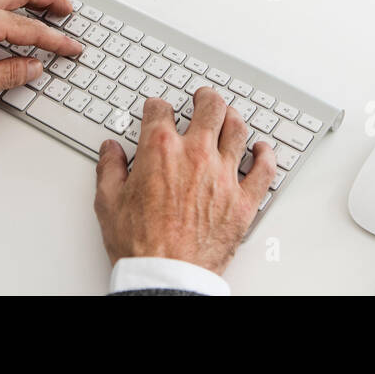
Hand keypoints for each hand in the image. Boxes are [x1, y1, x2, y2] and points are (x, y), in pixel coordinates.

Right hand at [93, 87, 275, 274]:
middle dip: (204, 97)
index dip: (156, 107)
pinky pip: (264, 170)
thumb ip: (110, 169)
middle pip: (209, 108)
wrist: (166, 276)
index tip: (156, 110)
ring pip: (238, 130)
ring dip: (233, 117)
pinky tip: (261, 150)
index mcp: (160, 151)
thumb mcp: (109, 203)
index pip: (160, 110)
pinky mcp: (243, 201)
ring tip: (229, 115)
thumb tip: (110, 150)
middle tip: (202, 97)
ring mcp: (223, 176)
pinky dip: (265, 156)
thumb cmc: (140, 245)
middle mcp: (195, 156)